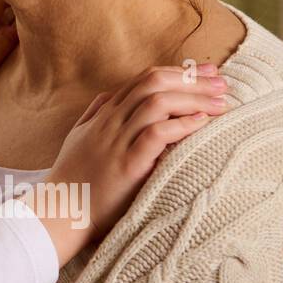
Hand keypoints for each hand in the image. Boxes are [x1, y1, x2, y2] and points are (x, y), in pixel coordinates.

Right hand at [28, 63, 229, 266]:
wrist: (61, 210)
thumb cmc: (73, 178)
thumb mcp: (78, 138)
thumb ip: (93, 115)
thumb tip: (108, 96)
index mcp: (104, 114)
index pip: (144, 79)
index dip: (179, 72)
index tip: (207, 73)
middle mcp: (111, 122)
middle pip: (154, 83)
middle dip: (192, 79)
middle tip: (222, 83)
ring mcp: (117, 141)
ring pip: (157, 103)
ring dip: (193, 99)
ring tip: (220, 104)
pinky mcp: (127, 165)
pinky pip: (156, 135)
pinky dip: (181, 125)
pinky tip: (201, 123)